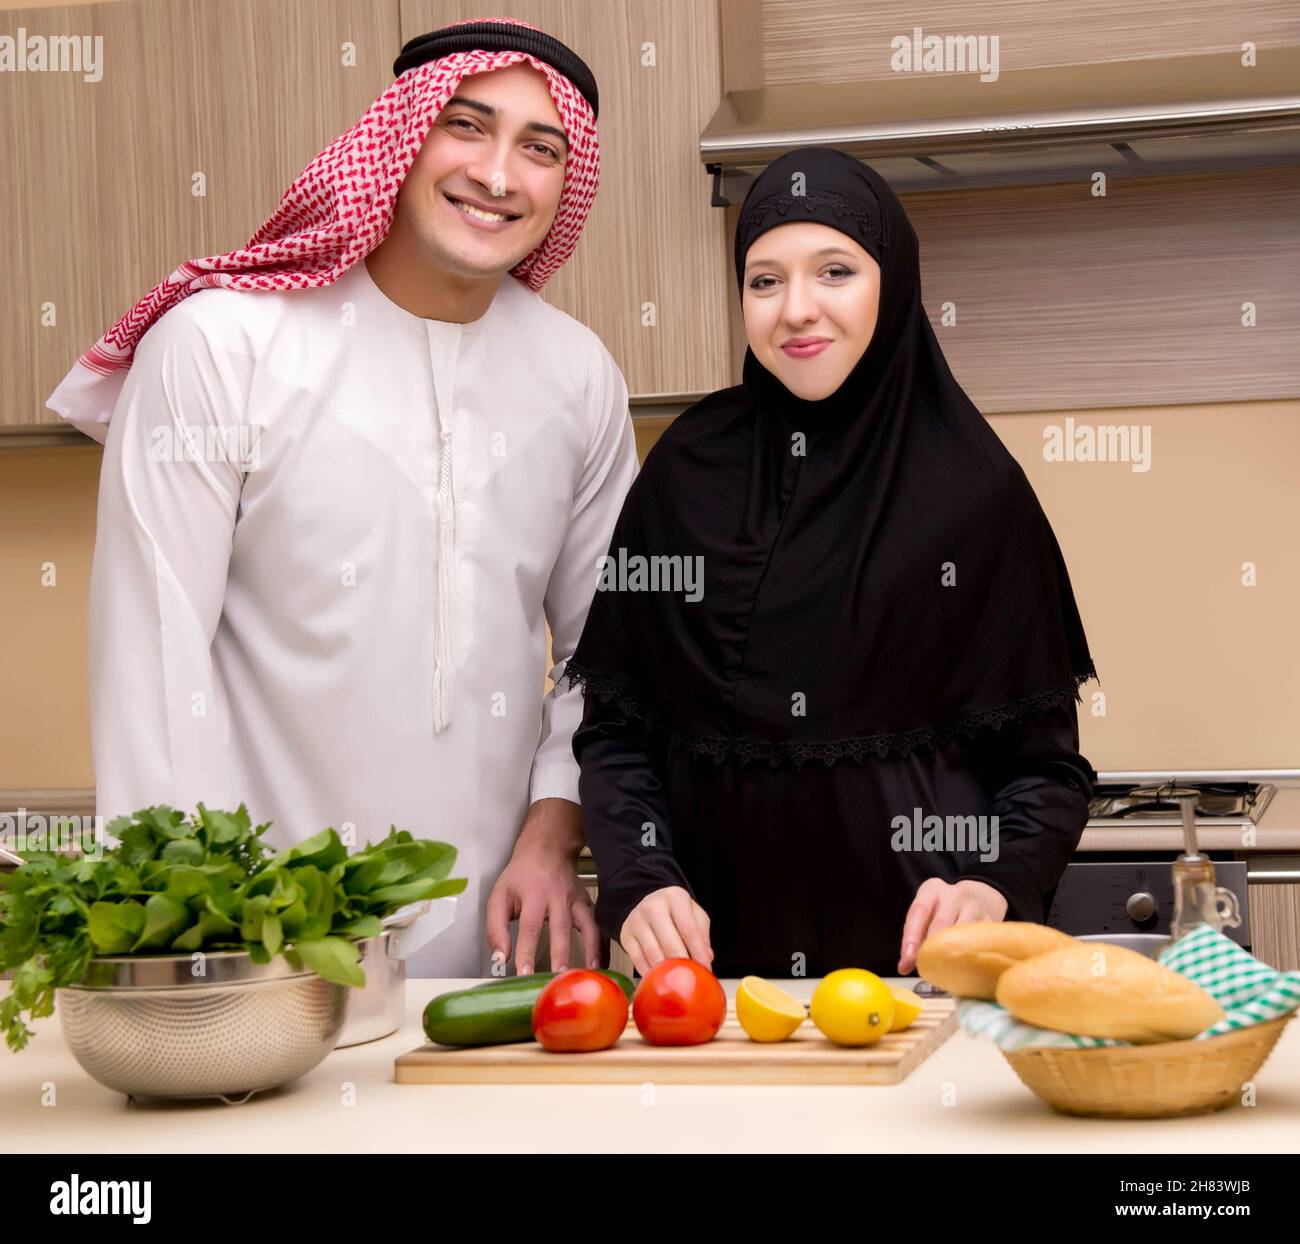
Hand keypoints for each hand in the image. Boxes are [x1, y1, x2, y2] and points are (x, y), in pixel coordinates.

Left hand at [485, 798, 601, 975]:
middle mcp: (558, 897)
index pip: (530, 926)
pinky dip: (603, 947)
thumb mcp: (499, 896)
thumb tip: (500, 958)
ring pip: (588, 926)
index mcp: (534, 895)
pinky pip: (599, 927)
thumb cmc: (521, 876)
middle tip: (559, 980)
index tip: (524, 973)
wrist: (547, 849)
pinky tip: (601, 966)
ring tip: (588, 975)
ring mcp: (577, 901)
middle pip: (561, 928)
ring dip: (590, 952)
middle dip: (561, 956)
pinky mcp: (588, 904)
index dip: (527, 951)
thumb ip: (495, 929)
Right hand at [619, 885, 712, 976]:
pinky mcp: (625, 935)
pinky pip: (638, 960)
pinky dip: (650, 973)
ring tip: (677, 982)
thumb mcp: (694, 914)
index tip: (706, 969)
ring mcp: (636, 920)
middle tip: (690, 979)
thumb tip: (707, 957)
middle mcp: (652, 906)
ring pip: (653, 953)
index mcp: (674, 897)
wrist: (648, 904)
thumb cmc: (676, 912)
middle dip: (682, 964)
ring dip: (666, 972)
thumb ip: (702, 934)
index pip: (689, 929)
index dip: (698, 952)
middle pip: (670, 943)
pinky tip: (660, 980)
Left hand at [897, 877, 1007, 974]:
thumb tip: (904, 966)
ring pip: (961, 934)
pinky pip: (978, 941)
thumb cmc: (943, 910)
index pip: (918, 911)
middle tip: (924, 969)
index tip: (908, 959)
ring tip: (943, 972)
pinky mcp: (990, 920)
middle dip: (930, 949)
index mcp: (932, 889)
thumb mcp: (926, 914)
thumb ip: (914, 937)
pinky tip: (962, 968)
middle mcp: (954, 894)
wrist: (978, 898)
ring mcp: (974, 906)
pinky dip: (969, 956)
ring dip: (951, 955)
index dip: (911, 937)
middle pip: (940, 923)